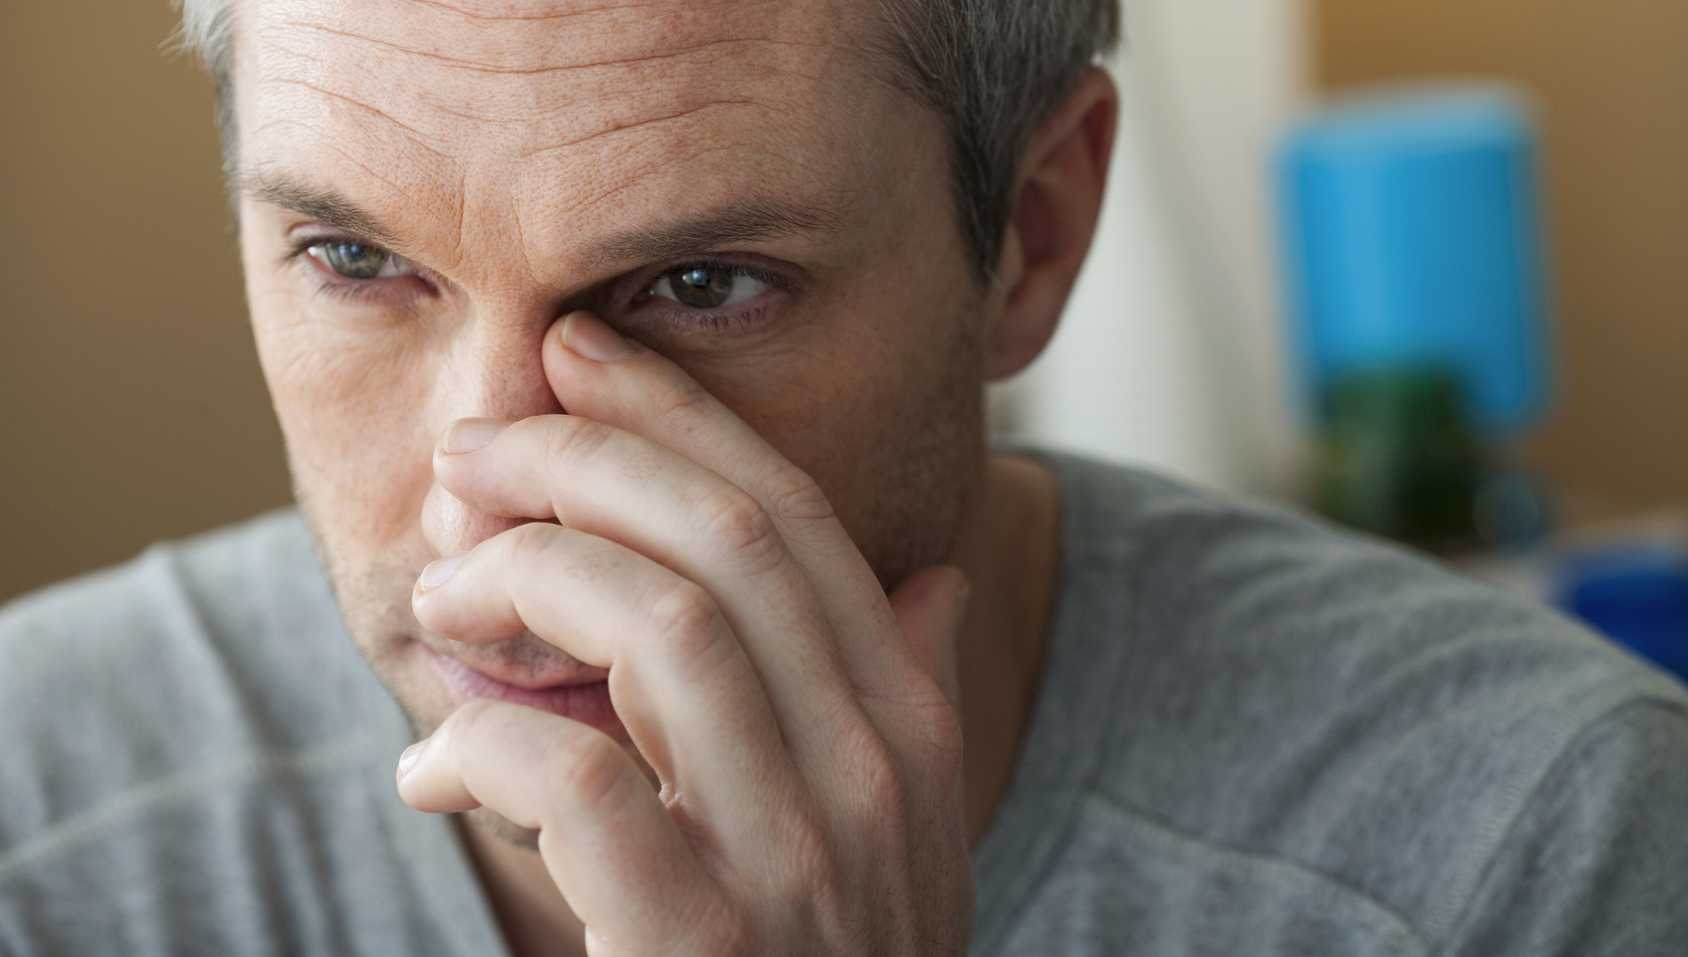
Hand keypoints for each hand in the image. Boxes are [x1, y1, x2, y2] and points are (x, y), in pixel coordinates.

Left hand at [397, 311, 975, 954]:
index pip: (795, 519)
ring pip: (656, 629)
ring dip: (523, 581)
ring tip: (442, 596)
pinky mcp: (700, 949)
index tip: (580, 352)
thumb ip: (916, 700)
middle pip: (727, 541)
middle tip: (476, 449)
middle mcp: (872, 776)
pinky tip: (435, 770)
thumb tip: (933, 580)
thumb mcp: (908, 835)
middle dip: (585, 459)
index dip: (680, 417)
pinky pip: (575, 785)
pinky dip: (482, 746)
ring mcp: (795, 865)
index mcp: (909, 726)